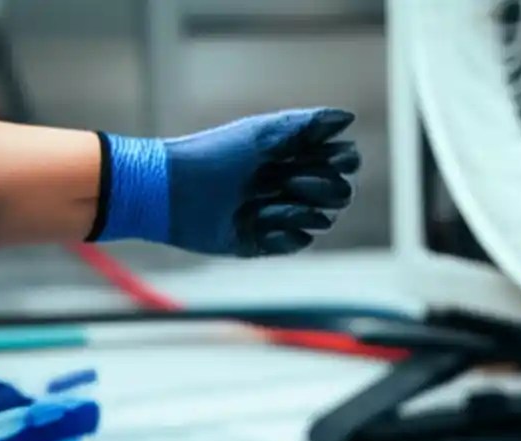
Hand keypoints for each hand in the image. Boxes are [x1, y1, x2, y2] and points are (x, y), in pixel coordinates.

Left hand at [93, 107, 360, 257]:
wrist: (172, 192)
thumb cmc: (214, 156)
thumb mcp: (263, 134)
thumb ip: (308, 125)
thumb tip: (348, 118)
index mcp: (293, 155)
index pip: (343, 160)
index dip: (345, 161)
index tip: (336, 159)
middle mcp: (292, 184)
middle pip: (341, 192)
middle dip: (324, 188)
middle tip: (291, 182)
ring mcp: (282, 213)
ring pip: (324, 219)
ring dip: (302, 211)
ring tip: (266, 206)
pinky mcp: (268, 241)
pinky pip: (300, 242)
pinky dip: (286, 234)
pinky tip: (258, 225)